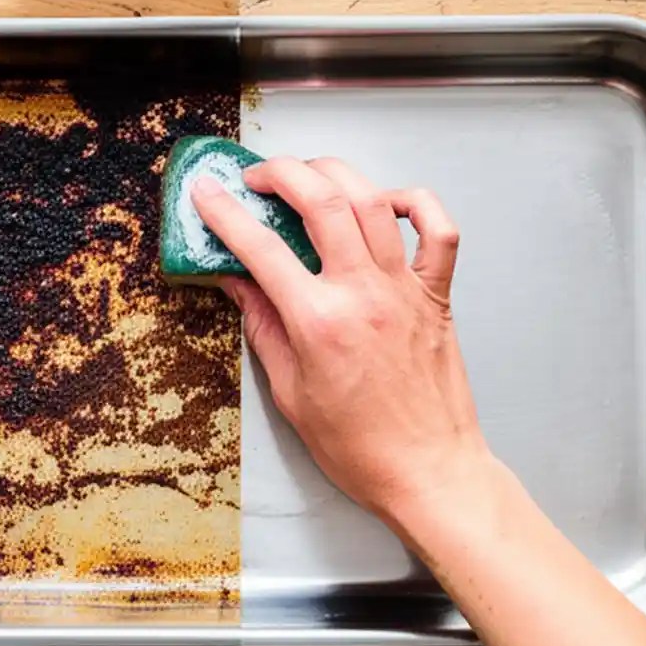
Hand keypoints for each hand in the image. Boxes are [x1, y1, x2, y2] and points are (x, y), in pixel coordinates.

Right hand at [190, 156, 488, 519]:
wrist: (428, 473)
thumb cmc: (361, 448)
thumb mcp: (290, 392)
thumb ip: (263, 327)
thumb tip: (237, 282)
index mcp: (319, 322)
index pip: (261, 248)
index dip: (225, 213)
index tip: (207, 193)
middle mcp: (364, 294)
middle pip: (321, 200)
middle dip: (281, 173)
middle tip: (257, 178)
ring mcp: (405, 289)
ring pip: (373, 199)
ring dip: (335, 174)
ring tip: (308, 177)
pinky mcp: (437, 295)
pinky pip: (437, 229)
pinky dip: (413, 202)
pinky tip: (386, 202)